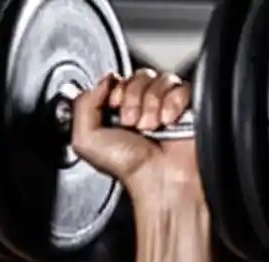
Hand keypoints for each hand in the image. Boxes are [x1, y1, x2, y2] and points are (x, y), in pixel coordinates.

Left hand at [71, 69, 200, 201]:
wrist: (159, 177)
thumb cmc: (127, 165)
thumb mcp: (85, 140)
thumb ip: (82, 106)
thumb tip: (101, 81)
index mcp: (114, 111)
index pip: (115, 80)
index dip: (114, 91)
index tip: (115, 109)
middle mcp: (139, 105)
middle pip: (137, 76)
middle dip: (132, 100)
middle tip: (132, 124)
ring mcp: (164, 103)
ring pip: (158, 79)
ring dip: (151, 105)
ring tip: (150, 127)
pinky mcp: (186, 104)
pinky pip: (180, 86)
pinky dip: (173, 104)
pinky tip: (168, 122)